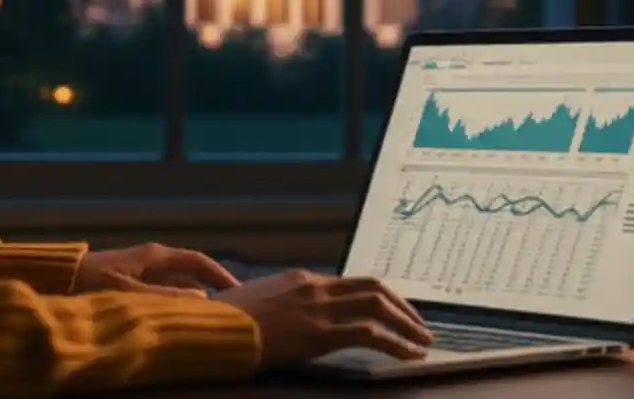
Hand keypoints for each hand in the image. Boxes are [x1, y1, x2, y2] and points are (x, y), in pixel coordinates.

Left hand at [74, 243, 240, 296]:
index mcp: (156, 256)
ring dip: (195, 294)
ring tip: (211, 312)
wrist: (59, 277)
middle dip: (212, 286)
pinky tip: (182, 313)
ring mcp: (144, 269)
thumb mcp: (130, 291)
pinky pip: (164, 288)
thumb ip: (165, 297)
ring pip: (179, 281)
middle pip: (192, 272)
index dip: (220, 274)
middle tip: (233, 304)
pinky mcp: (134, 279)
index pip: (199, 261)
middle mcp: (154, 259)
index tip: (241, 290)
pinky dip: (178, 299)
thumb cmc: (93, 282)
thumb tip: (202, 298)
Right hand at [213, 269, 434, 367]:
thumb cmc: (225, 320)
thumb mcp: (257, 301)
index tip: (394, 312)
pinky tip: (408, 355)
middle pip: (373, 288)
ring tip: (422, 341)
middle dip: (402, 306)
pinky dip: (395, 343)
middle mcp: (316, 287)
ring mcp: (319, 308)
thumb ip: (281, 303)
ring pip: (378, 306)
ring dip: (406, 324)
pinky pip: (369, 333)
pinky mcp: (320, 332)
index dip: (379, 298)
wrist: (212, 328)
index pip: (352, 283)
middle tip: (418, 325)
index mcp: (302, 278)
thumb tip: (289, 312)